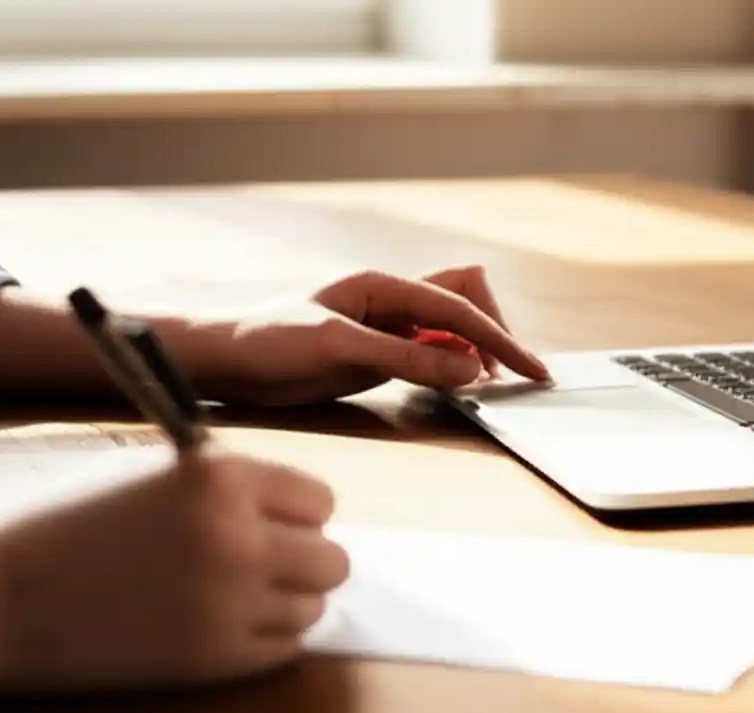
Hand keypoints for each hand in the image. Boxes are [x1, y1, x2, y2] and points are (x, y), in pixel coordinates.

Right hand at [0, 447, 347, 693]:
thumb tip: (301, 512)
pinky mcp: (219, 658)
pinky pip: (286, 646)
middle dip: (304, 559)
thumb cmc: (78, 529)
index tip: (273, 521)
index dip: (297, 513)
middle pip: (333, 559)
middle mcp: (238, 537)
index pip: (320, 501)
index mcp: (222, 479)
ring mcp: (233, 603)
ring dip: (287, 600)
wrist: (8, 602)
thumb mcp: (161, 478)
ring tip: (238, 594)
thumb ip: (233, 487)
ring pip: (315, 606)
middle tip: (264, 562)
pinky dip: (266, 637)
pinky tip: (223, 622)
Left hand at [202, 266, 549, 405]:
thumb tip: (469, 367)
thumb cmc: (267, 341)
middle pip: (466, 300)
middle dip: (495, 333)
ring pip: (452, 327)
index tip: (529, 369)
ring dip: (477, 351)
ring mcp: (386, 327)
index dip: (498, 338)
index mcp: (382, 284)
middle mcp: (390, 301)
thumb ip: (405, 356)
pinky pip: (431, 353)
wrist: (224, 362)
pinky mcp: (378, 355)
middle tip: (515, 378)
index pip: (458, 306)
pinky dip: (452, 368)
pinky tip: (458, 387)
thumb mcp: (338, 347)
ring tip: (494, 384)